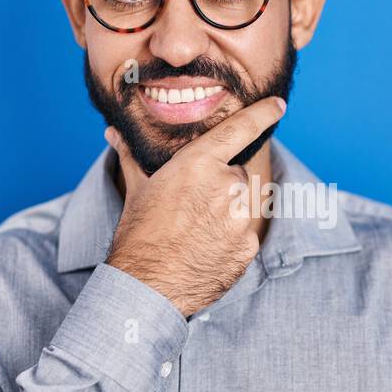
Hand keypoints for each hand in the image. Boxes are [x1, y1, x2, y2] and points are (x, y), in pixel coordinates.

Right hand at [103, 97, 286, 316]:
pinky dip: (230, 240)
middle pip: (236, 175)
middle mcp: (227, 186)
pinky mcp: (249, 248)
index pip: (240, 129)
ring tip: (196, 231)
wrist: (147, 286)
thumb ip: (132, 156)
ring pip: (242, 205)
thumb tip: (112, 133)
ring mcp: (241, 218)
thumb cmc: (138, 234)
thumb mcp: (137, 189)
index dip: (263, 114)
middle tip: (192, 206)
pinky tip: (204, 249)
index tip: (279, 105)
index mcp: (200, 163)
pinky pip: (245, 235)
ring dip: (227, 213)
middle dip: (221, 185)